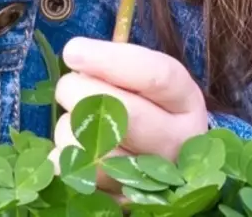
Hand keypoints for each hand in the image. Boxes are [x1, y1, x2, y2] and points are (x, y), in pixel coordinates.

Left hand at [50, 39, 208, 193]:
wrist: (161, 156)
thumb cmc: (146, 104)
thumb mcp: (146, 78)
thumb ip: (118, 65)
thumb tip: (77, 56)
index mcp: (187, 103)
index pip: (156, 76)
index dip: (110, 61)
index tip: (73, 51)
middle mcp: (177, 144)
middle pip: (123, 115)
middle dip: (81, 92)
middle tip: (68, 84)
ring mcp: (153, 181)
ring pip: (94, 148)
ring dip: (71, 126)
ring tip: (78, 118)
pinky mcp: (124, 202)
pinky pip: (78, 175)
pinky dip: (65, 155)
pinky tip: (75, 144)